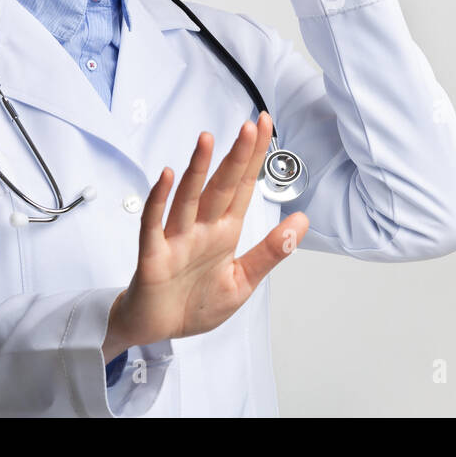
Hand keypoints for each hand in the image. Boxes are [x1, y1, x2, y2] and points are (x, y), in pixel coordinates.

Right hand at [104, 112, 308, 358]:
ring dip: (197, 169)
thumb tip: (302, 221)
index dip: (254, 156)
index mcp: (224, 232)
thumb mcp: (242, 281)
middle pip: (221, 185)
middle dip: (236, 156)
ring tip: (207, 141)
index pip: (243, 186)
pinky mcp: (153, 255)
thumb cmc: (194, 304)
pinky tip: (167, 178)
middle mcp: (201, 228)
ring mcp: (175, 238)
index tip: (265, 125)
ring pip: (188, 197)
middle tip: (251, 126)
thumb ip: (270, 251)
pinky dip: (159, 201)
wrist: (157, 330)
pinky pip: (153, 223)